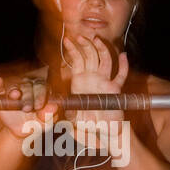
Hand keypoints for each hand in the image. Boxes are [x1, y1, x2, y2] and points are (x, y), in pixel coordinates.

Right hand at [0, 74, 57, 139]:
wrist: (21, 131)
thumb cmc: (36, 124)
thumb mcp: (44, 124)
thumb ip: (50, 116)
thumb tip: (54, 107)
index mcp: (42, 92)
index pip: (43, 88)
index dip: (41, 96)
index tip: (39, 107)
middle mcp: (29, 87)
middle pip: (29, 86)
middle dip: (29, 97)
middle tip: (27, 109)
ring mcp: (15, 90)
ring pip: (15, 87)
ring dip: (14, 90)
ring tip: (15, 95)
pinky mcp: (2, 95)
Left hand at [64, 34, 126, 151]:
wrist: (102, 133)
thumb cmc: (86, 125)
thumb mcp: (68, 117)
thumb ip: (59, 114)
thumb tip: (45, 113)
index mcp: (80, 83)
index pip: (77, 62)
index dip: (73, 51)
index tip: (67, 40)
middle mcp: (93, 79)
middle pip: (90, 56)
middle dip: (86, 45)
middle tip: (81, 35)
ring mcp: (104, 82)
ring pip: (104, 61)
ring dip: (101, 49)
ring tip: (96, 39)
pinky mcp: (115, 89)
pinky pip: (120, 75)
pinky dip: (123, 65)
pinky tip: (123, 55)